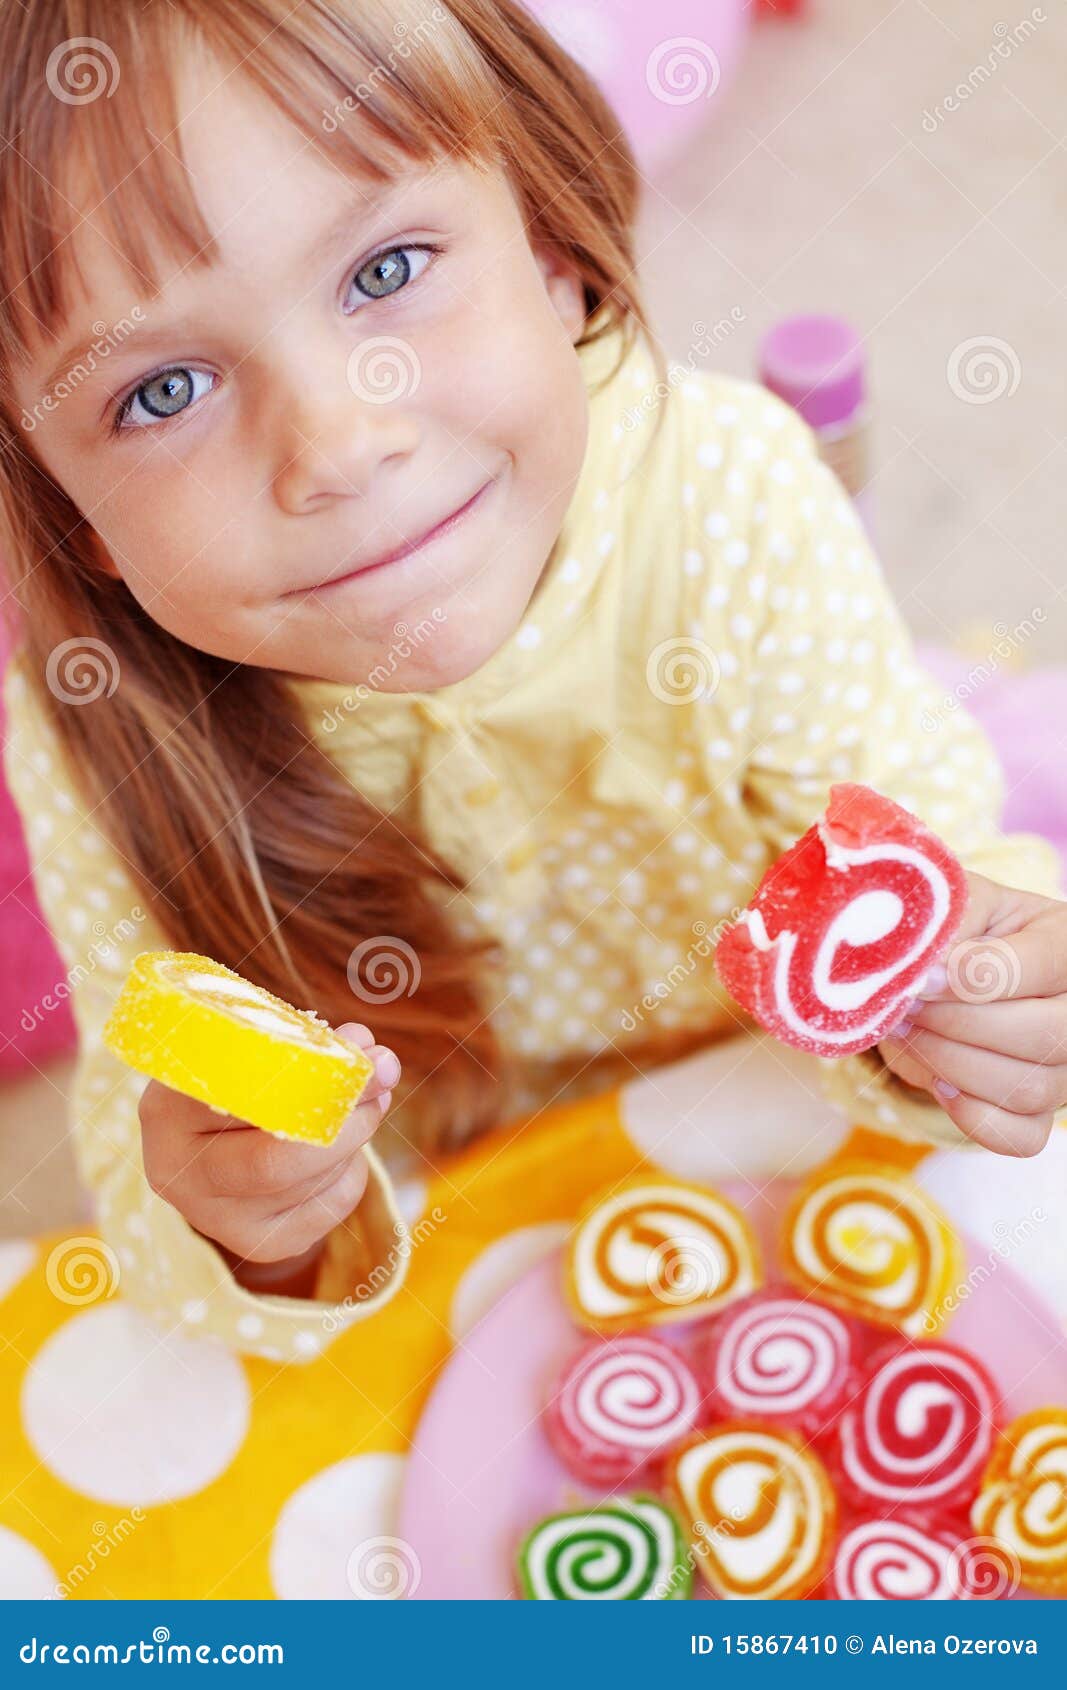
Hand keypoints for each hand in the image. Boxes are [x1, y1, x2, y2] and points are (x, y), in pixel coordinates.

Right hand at [140, 1021, 399, 1262]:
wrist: (215, 1145)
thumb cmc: (239, 1077)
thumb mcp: (255, 1049)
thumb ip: (308, 1044)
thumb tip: (370, 1054)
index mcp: (164, 1110)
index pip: (235, 1094)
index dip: (304, 1071)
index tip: (356, 1048)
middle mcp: (178, 1172)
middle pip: (273, 1161)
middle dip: (344, 1117)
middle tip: (383, 1076)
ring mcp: (215, 1217)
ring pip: (308, 1182)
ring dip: (356, 1136)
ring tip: (370, 1100)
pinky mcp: (260, 1243)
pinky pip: (330, 1204)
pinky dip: (352, 1168)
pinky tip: (344, 1147)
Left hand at [877, 872, 1066, 1155]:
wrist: (936, 978)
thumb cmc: (950, 934)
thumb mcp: (948, 906)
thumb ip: (943, 925)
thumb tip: (923, 970)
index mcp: (1065, 942)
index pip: (1040, 965)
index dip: (974, 977)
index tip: (921, 978)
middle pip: (1044, 1035)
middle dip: (957, 1024)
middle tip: (905, 1007)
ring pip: (1028, 1088)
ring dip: (951, 1064)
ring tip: (909, 1031)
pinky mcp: (1040, 1114)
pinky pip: (1019, 1136)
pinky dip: (970, 1115)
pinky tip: (939, 1081)